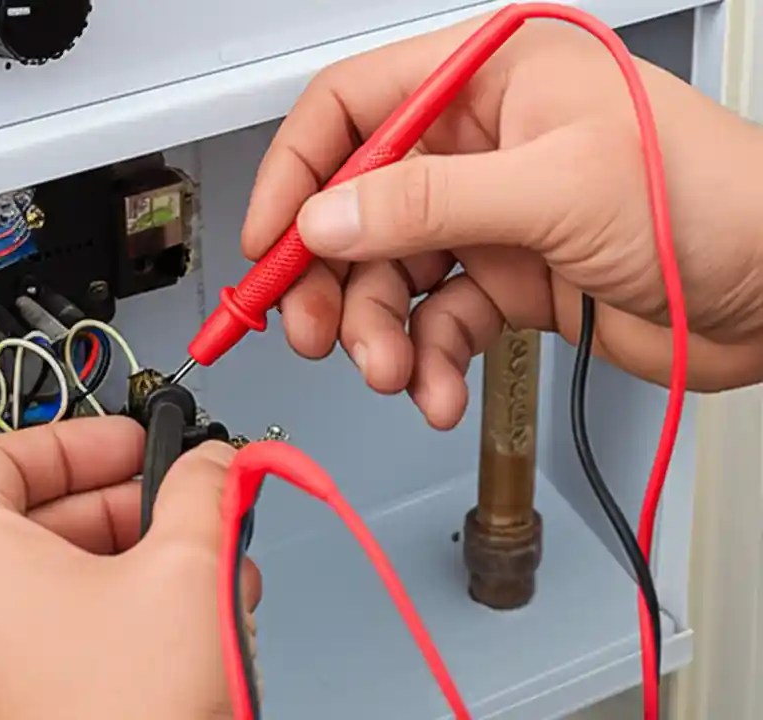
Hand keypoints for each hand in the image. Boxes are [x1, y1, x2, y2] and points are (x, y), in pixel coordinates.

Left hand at [0, 417, 260, 719]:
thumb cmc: (120, 719)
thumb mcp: (185, 570)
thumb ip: (202, 492)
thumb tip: (215, 464)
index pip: (7, 453)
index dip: (86, 440)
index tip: (141, 444)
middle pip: (34, 516)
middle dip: (132, 510)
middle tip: (191, 509)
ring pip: (52, 579)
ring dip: (136, 565)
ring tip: (209, 576)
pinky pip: (48, 633)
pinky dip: (111, 616)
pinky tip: (183, 627)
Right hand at [243, 15, 762, 428]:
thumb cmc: (712, 200)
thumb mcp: (555, 189)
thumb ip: (428, 204)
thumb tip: (327, 217)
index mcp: (486, 81)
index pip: (352, 108)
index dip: (296, 172)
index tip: (268, 241)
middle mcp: (478, 144)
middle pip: (355, 204)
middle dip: (328, 277)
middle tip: (311, 329)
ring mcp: (488, 216)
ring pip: (387, 273)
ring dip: (377, 333)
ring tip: (393, 371)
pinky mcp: (506, 280)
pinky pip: (434, 321)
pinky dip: (426, 361)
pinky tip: (434, 388)